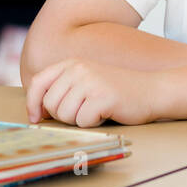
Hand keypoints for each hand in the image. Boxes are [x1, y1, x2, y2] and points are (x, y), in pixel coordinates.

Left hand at [25, 58, 159, 126]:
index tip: (37, 118)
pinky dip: (94, 123)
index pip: (37, 83)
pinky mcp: (102, 97)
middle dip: (64, 115)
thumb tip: (35, 110)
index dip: (32, 104)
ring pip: (64, 115)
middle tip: (85, 110)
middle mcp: (79, 69)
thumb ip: (63, 87)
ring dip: (80, 120)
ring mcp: (90, 81)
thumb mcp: (87, 80)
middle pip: (50, 104)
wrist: (154, 90)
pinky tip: (107, 112)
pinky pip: (83, 121)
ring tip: (98, 109)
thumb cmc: (119, 91)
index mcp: (73, 63)